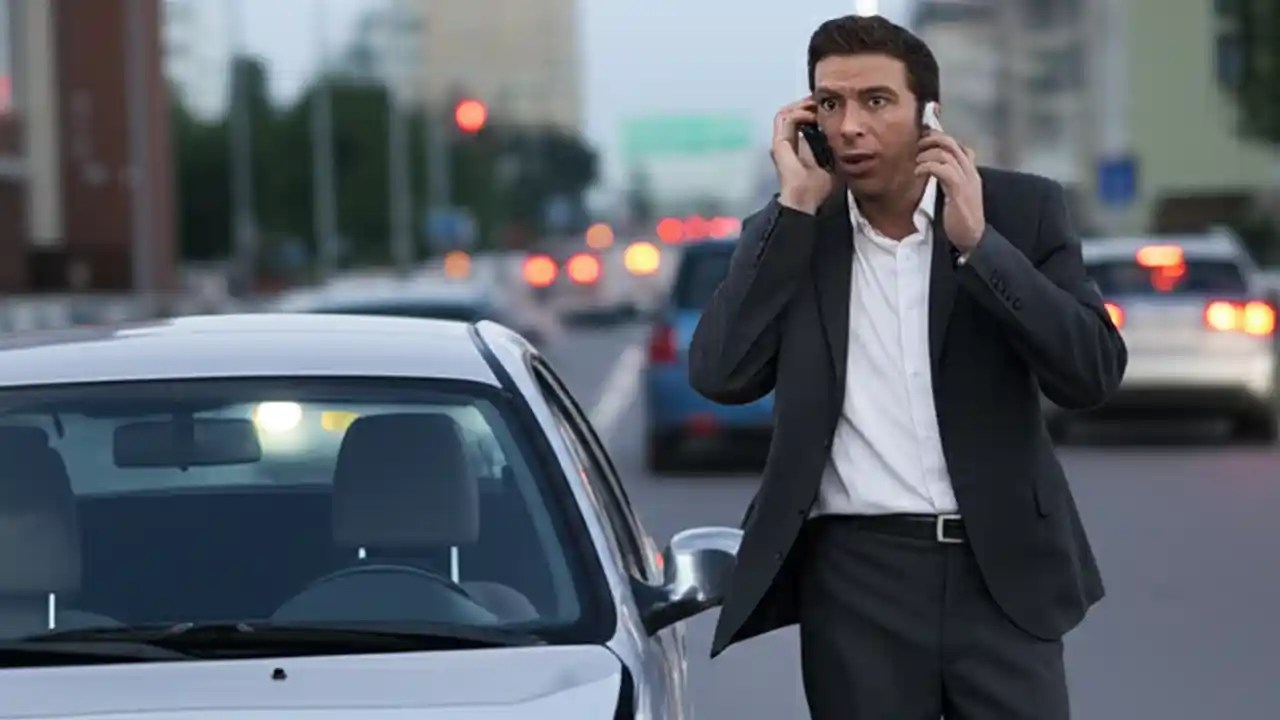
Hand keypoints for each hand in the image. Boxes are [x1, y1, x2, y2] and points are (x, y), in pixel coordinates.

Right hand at [771, 100, 833, 214]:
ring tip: (818, 104)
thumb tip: (851, 140)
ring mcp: (782, 142)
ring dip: (803, 105)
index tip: (829, 107)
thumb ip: (836, 150)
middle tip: (824, 101)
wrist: (806, 198)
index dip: (814, 112)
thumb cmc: (819, 187)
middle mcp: (788, 143)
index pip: (802, 122)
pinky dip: (798, 112)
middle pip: (794, 114)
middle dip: (809, 105)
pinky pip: (785, 118)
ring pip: (787, 112)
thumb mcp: (833, 163)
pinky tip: (812, 114)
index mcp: (799, 147)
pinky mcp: (779, 142)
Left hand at [916, 131, 984, 251]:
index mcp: (971, 172)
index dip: (941, 138)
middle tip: (918, 144)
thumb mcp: (956, 195)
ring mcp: (966, 179)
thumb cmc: (960, 220)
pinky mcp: (959, 189)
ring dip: (927, 153)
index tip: (925, 140)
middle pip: (952, 142)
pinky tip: (918, 172)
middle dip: (932, 138)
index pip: (959, 145)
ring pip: (946, 153)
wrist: (972, 237)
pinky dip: (927, 166)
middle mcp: (970, 172)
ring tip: (917, 162)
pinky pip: (943, 169)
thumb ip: (948, 181)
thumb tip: (932, 172)